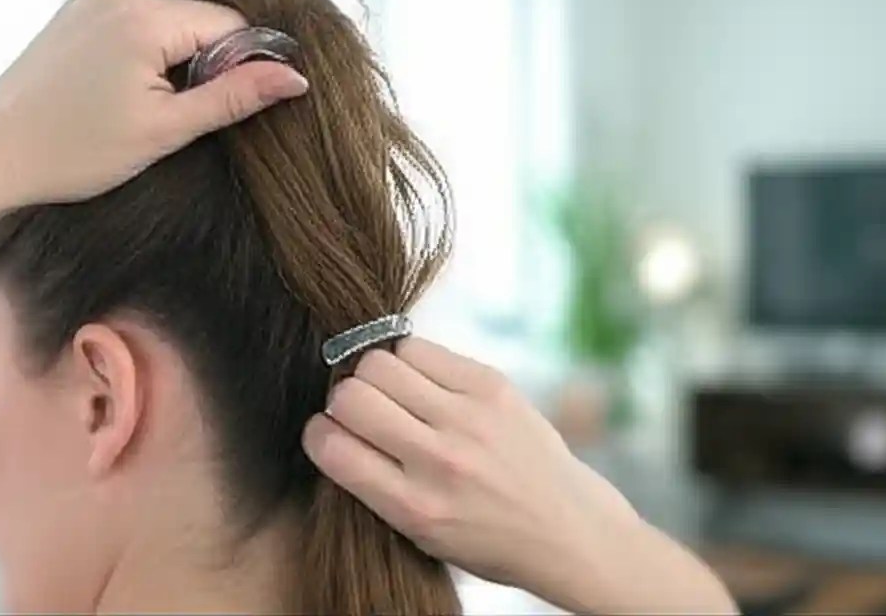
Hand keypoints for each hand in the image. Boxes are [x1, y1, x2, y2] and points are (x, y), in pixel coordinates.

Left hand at [0, 0, 307, 209]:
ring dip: (174, 61)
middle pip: (198, 21)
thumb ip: (233, 97)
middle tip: (178, 119)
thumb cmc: (74, 151)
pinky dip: (143, 54)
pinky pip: (133, 23)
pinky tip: (119, 95)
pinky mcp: (75, 12)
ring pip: (167, 23)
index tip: (232, 109)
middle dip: (205, 64)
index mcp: (143, 16)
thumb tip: (294, 78)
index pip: (230, 25)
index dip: (245, 65)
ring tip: (143, 110)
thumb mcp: (165, 130)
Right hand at [303, 337, 735, 613]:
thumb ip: (374, 484)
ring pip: (380, 363)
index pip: (331, 447)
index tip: (327, 433)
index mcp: (415, 508)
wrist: (568, 529)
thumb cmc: (487, 536)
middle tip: (361, 411)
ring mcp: (469, 418)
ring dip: (372, 374)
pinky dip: (409, 360)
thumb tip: (331, 423)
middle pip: (351, 395)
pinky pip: (420, 348)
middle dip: (343, 399)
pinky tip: (422, 380)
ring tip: (392, 393)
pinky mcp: (491, 385)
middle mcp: (440, 461)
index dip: (317, 433)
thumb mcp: (421, 535)